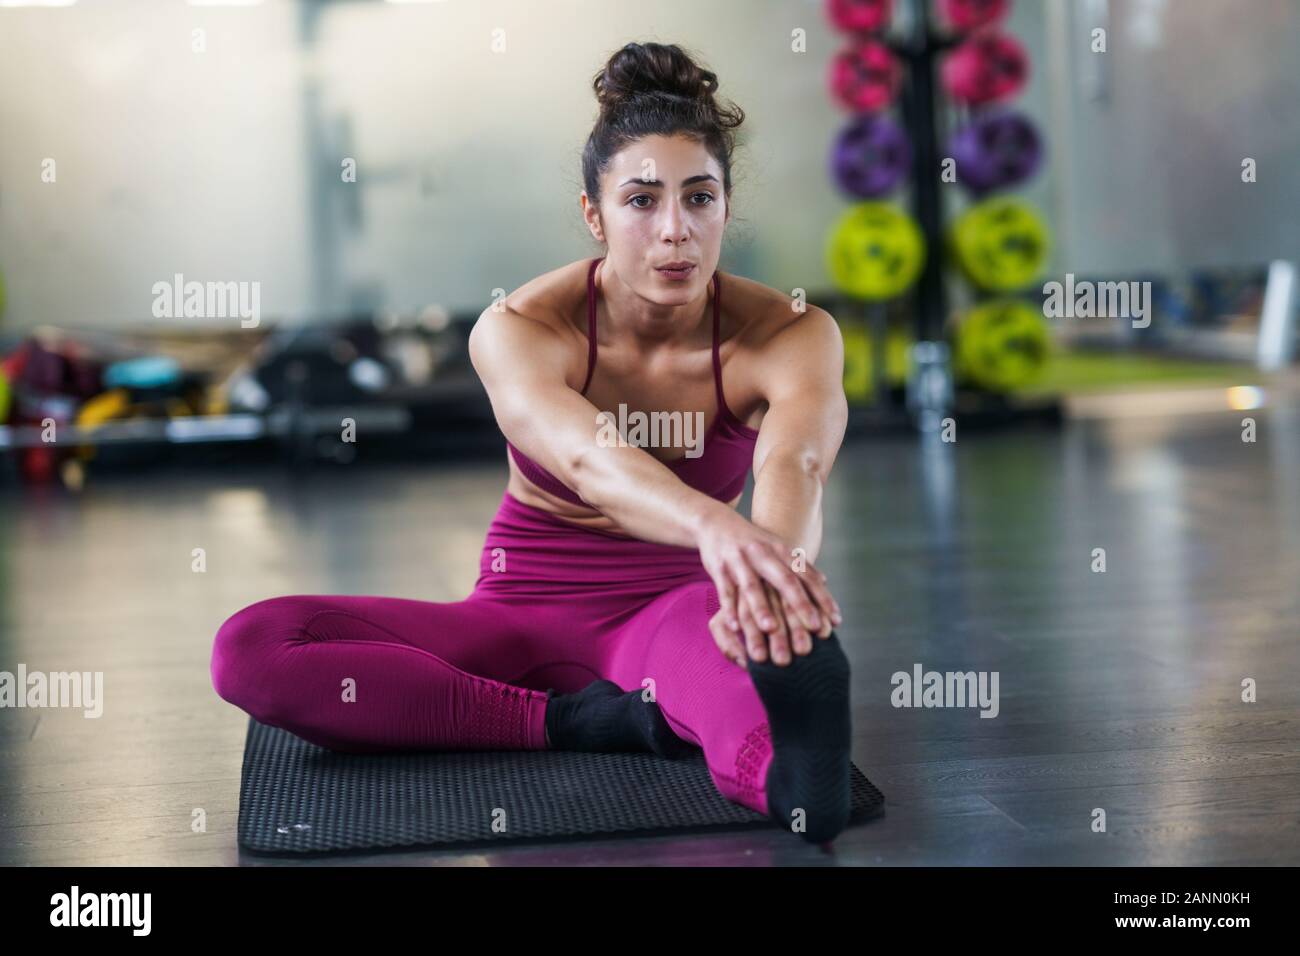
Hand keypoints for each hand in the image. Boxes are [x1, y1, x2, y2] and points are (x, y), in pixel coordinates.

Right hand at [695, 506, 840, 664]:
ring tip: (772, 629)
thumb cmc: (752, 541)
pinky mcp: (719, 568)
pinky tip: (735, 627)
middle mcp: (763, 554)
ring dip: (762, 608)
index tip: (836, 620)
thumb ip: (798, 564)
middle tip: (815, 628)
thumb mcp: (777, 547)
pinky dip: (729, 609)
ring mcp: (740, 561)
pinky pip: (725, 591)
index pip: (807, 576)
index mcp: (781, 551)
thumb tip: (824, 581)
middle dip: (801, 604)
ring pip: (752, 587)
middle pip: (785, 580)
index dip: (822, 598)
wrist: (715, 522)